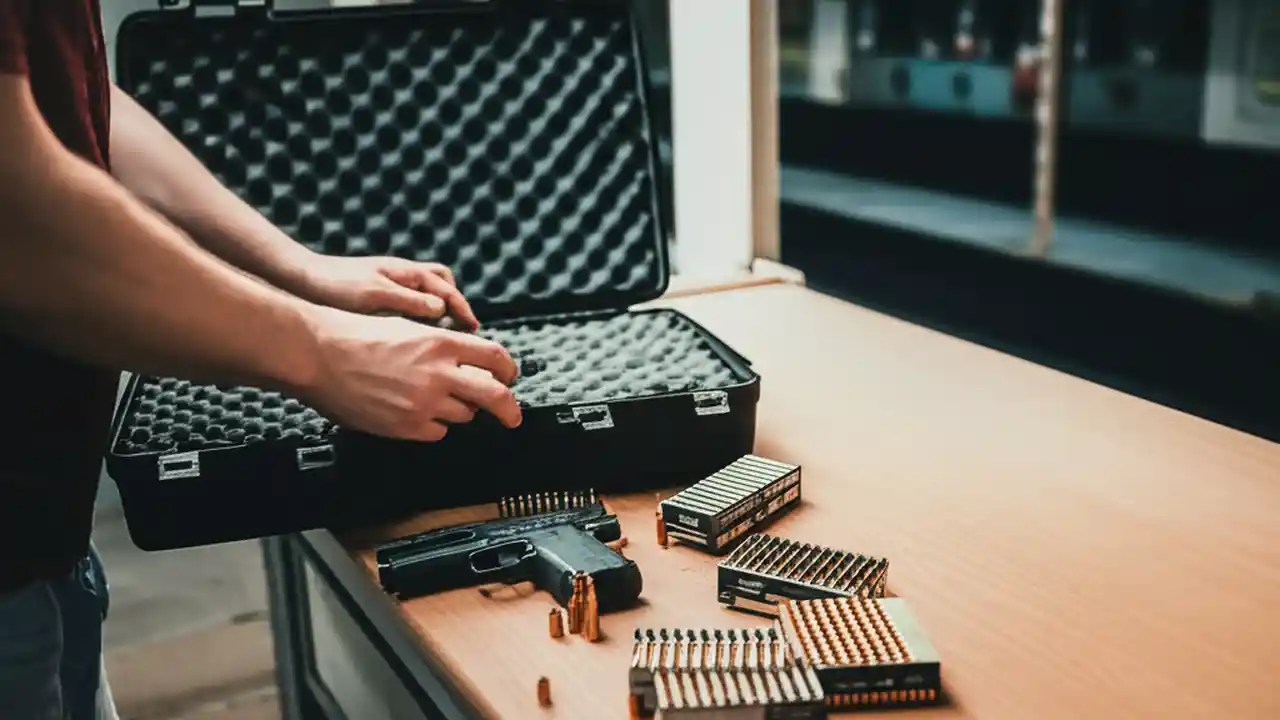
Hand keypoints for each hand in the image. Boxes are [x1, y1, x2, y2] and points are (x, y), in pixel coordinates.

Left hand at [296, 254, 478, 330]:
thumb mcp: (374, 295)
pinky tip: (414, 341)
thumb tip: (440, 308)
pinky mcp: (380, 300)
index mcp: (407, 273)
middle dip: (456, 307)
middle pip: (444, 286)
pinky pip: (411, 307)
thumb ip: (408, 300)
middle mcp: (404, 277)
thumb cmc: (335, 286)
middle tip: (463, 333)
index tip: (473, 330)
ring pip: (429, 296)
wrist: (300, 282)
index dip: (463, 310)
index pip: (447, 290)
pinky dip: (420, 320)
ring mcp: (393, 287)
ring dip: (440, 313)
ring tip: (443, 337)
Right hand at [302, 306, 519, 440]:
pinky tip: (416, 412)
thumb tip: (468, 363)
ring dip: (460, 410)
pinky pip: (437, 432)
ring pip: (465, 416)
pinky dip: (434, 424)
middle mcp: (440, 374)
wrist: (319, 354)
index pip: (495, 358)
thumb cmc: (356, 335)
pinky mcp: (406, 426)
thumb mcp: (409, 327)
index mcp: (442, 343)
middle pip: (496, 396)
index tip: (509, 377)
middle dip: (510, 408)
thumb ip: (442, 347)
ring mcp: (424, 403)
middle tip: (513, 416)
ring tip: (438, 400)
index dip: (508, 369)